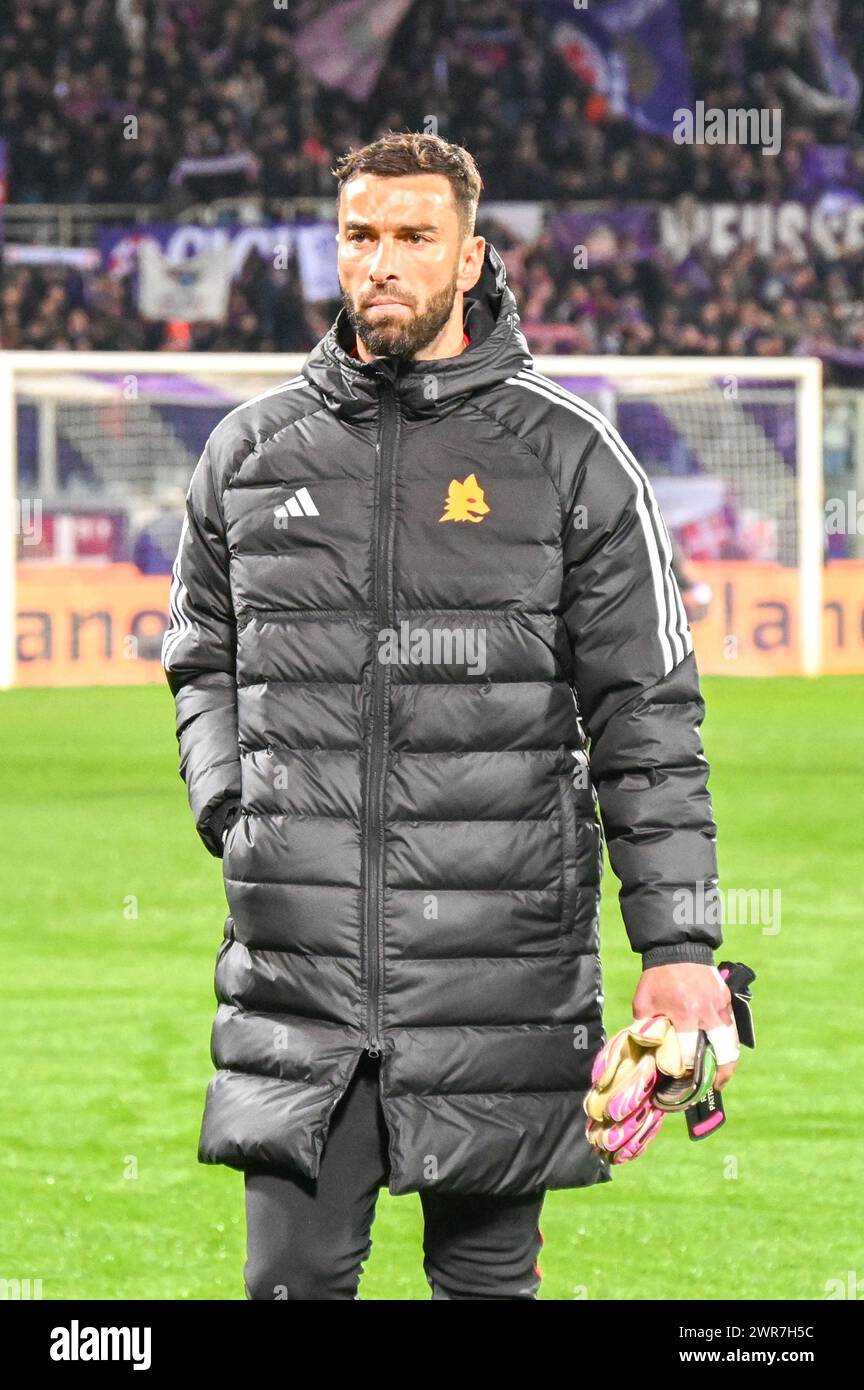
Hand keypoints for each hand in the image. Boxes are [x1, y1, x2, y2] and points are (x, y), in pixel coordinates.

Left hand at [632, 963, 738, 1090]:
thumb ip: (644, 1028)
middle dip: (720, 1073)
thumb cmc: (657, 977)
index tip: (680, 1077)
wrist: (678, 948)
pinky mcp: (727, 1000)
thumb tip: (645, 1052)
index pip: (690, 1052)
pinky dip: (728, 1042)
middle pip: (722, 1051)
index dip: (685, 1069)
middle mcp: (707, 1011)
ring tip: (721, 1075)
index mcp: (685, 1012)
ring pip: (732, 1042)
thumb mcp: (644, 1003)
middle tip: (714, 1085)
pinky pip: (731, 1027)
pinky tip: (721, 1052)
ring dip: (728, 1061)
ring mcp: (720, 1005)